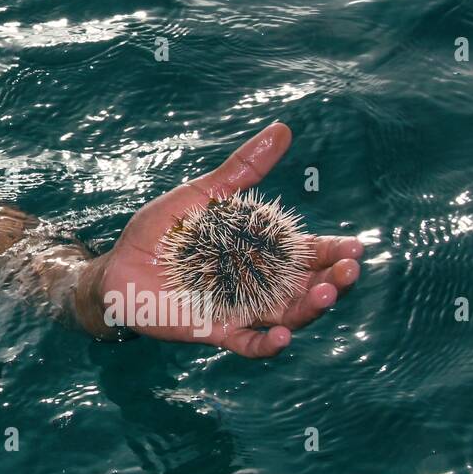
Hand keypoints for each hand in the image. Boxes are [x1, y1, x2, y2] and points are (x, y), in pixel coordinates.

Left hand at [76, 122, 363, 357]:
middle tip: (348, 270)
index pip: (308, 254)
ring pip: (288, 317)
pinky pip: (247, 343)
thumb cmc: (163, 232)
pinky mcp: (215, 329)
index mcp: (260, 252)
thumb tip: (282, 129)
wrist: (117, 266)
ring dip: (310, 310)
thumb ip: (242, 170)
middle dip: (335, 280)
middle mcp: (258, 284)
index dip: (334, 252)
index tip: (356, 246)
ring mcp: (240, 309)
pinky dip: (266, 344)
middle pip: (308, 287)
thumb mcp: (203, 195)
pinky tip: (280, 336)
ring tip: (325, 295)